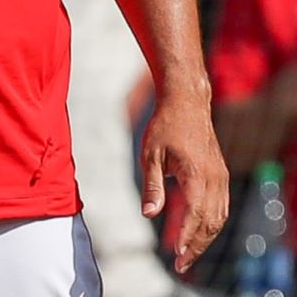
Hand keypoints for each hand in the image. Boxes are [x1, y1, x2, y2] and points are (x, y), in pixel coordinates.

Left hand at [142, 89, 227, 272]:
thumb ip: (152, 187)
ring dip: (205, 238)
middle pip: (211, 222)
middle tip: (181, 266)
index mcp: (196, 175)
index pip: (195, 215)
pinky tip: (199, 234)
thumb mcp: (150, 155)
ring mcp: (221, 177)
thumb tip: (149, 215)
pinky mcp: (221, 175)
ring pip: (219, 217)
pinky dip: (212, 224)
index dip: (187, 238)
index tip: (177, 256)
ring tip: (188, 254)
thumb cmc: (164, 127)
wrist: (187, 104)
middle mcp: (214, 179)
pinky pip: (221, 207)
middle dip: (197, 246)